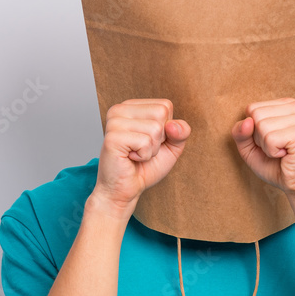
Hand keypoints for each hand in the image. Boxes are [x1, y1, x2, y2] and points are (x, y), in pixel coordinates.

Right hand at [92, 98, 190, 215]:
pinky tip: (130, 158)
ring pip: (155, 128)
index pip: (165, 105)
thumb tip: (174, 125)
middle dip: (159, 138)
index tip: (149, 140)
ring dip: (152, 149)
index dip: (166, 128)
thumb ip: (181, 132)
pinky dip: (144, 155)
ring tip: (136, 154)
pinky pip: (145, 142)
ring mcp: (114, 122)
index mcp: (131, 106)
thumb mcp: (171, 146)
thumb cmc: (145, 167)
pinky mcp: (113, 137)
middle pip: (161, 113)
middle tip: (142, 149)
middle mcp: (119, 109)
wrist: (126, 189)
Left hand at [230, 97, 294, 197]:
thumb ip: (241, 133)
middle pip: (255, 114)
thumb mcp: (251, 147)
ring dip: (267, 146)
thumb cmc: (279, 167)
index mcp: (287, 104)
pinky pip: (270, 138)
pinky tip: (287, 155)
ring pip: (261, 126)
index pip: (252, 108)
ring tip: (283, 151)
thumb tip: (246, 121)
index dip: (254, 131)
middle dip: (259, 138)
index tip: (272, 141)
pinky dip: (272, 152)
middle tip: (278, 148)